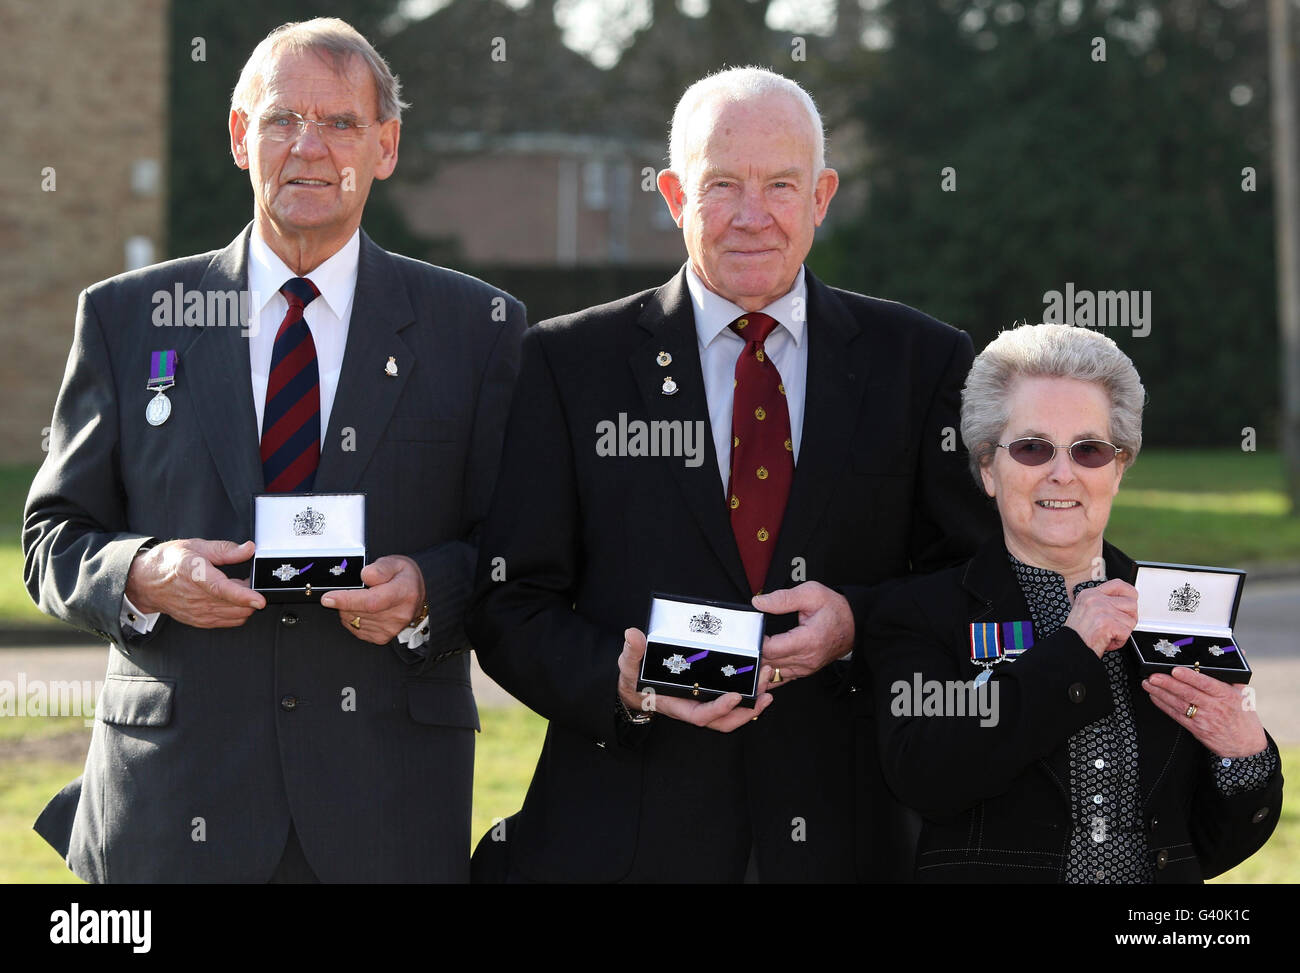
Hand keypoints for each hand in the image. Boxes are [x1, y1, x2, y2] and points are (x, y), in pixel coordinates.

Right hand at [125, 538, 264, 627]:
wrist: (147, 582)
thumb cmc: (169, 563)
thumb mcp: (197, 546)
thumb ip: (226, 549)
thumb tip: (248, 549)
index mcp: (194, 573)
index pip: (221, 589)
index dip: (242, 595)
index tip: (259, 599)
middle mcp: (196, 596)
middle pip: (234, 605)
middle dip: (250, 594)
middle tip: (247, 578)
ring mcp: (198, 612)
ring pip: (235, 615)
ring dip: (245, 604)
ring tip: (237, 587)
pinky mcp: (200, 621)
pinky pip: (229, 622)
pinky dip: (237, 612)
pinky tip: (231, 599)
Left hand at [320, 555, 425, 644]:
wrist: (418, 595)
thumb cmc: (405, 578)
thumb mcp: (395, 563)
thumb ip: (379, 568)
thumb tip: (364, 575)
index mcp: (403, 593)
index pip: (371, 601)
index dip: (346, 600)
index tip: (328, 598)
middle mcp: (398, 614)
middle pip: (359, 612)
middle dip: (346, 600)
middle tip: (355, 588)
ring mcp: (390, 629)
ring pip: (354, 621)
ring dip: (348, 609)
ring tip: (361, 597)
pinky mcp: (382, 637)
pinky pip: (355, 629)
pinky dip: (353, 618)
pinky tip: (362, 609)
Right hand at [617, 627, 772, 731]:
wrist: (636, 688)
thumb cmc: (634, 678)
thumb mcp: (629, 664)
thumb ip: (632, 651)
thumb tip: (632, 635)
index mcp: (677, 704)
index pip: (701, 715)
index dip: (719, 709)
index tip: (735, 697)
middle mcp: (693, 708)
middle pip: (724, 719)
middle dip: (746, 708)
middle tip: (765, 688)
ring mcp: (703, 704)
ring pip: (731, 715)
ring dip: (752, 705)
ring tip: (769, 688)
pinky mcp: (709, 696)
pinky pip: (731, 704)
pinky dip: (747, 699)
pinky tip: (761, 686)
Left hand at [750, 582, 853, 684]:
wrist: (854, 623)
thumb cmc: (835, 609)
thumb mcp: (811, 593)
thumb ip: (783, 598)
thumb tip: (759, 602)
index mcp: (808, 640)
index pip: (771, 649)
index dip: (756, 642)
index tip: (749, 632)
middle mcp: (807, 659)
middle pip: (769, 663)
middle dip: (754, 654)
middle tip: (743, 643)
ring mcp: (806, 668)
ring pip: (773, 675)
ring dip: (759, 666)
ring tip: (748, 655)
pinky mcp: (804, 671)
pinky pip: (781, 679)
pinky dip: (768, 675)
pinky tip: (759, 668)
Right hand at [1063, 579, 1137, 657]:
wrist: (1070, 649)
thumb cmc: (1077, 635)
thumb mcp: (1085, 610)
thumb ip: (1102, 603)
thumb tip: (1123, 602)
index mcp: (1089, 594)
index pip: (1118, 585)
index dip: (1130, 594)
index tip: (1131, 601)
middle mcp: (1095, 599)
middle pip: (1131, 603)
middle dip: (1129, 618)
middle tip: (1119, 626)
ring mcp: (1101, 610)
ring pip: (1131, 620)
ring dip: (1123, 631)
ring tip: (1109, 635)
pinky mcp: (1107, 623)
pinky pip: (1127, 632)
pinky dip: (1120, 641)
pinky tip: (1108, 641)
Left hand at [1142, 667, 1267, 757]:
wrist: (1246, 746)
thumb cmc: (1243, 717)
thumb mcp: (1243, 695)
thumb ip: (1234, 674)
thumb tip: (1238, 652)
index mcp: (1227, 695)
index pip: (1206, 684)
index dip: (1190, 677)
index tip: (1175, 670)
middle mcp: (1215, 707)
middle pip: (1188, 693)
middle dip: (1168, 684)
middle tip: (1153, 675)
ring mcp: (1204, 719)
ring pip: (1179, 704)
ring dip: (1161, 693)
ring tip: (1148, 683)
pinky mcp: (1196, 729)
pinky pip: (1177, 716)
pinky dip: (1164, 706)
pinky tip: (1154, 697)